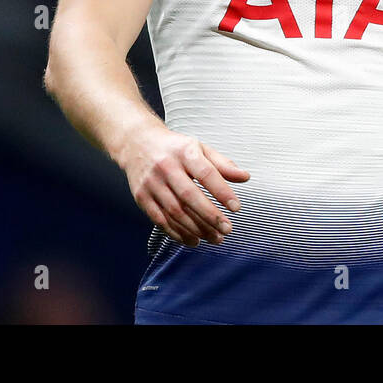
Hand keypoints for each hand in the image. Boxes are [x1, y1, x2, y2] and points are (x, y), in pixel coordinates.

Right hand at [116, 122, 250, 246]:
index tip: (236, 207)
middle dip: (210, 216)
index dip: (222, 192)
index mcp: (185, 152)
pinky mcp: (142, 197)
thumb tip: (245, 177)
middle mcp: (166, 167)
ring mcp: (152, 183)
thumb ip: (223, 164)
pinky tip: (193, 239)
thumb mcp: (201, 149)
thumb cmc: (176, 148)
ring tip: (215, 238)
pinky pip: (160, 219)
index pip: (207, 173)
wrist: (137, 144)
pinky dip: (177, 233)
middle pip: (189, 196)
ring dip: (196, 229)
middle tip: (227, 229)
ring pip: (175, 211)